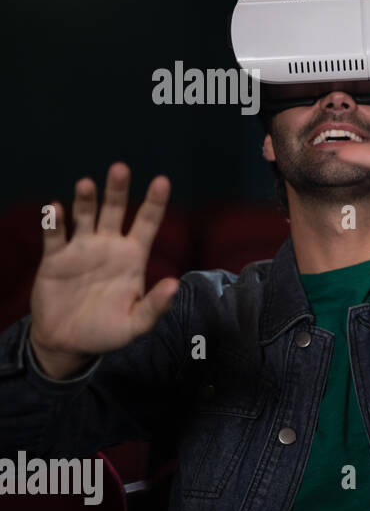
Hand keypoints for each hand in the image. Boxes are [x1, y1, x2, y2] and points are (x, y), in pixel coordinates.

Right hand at [30, 163, 178, 378]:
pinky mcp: (55, 258)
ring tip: (87, 184)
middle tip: (120, 169)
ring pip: (84, 216)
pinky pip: (54, 235)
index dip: (155, 202)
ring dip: (85, 199)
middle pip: (114, 210)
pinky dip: (54, 221)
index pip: (147, 223)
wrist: (68, 342)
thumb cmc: (107, 331)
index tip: (162, 180)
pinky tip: (55, 208)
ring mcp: (81, 249)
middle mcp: (108, 246)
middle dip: (117, 190)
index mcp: (133, 257)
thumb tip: (174, 284)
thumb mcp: (136, 324)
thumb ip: (155, 306)